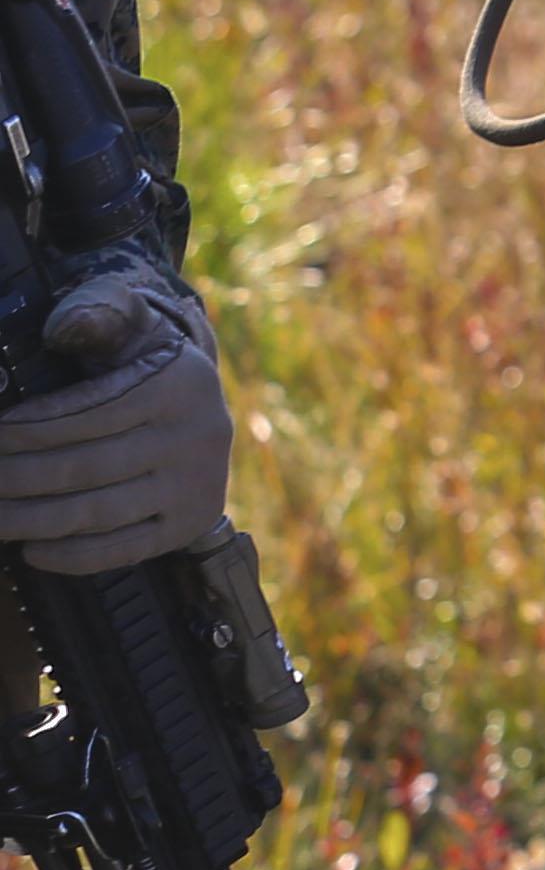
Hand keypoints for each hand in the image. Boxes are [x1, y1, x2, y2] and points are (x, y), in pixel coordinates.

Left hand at [0, 265, 232, 573]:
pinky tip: (32, 549)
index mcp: (180, 384)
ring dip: (33, 520)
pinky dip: (72, 556)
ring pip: (98, 513)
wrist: (199, 409)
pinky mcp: (190, 523)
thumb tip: (64, 329)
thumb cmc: (144, 362)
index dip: (33, 427)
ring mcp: (195, 484)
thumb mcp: (132, 326)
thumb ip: (98, 313)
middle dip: (19, 477)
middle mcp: (198, 435)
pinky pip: (124, 549)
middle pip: (87, 467)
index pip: (91, 412)